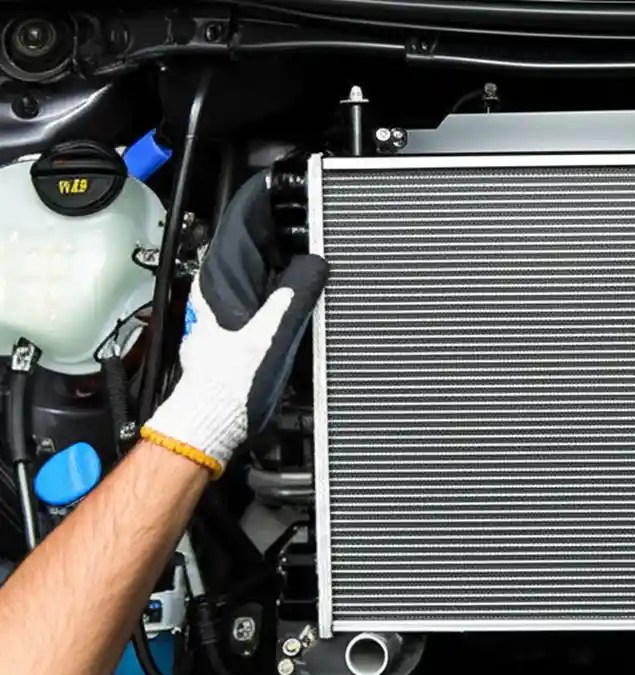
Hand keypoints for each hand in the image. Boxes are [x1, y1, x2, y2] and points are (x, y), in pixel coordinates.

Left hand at [141, 172, 327, 475]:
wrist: (211, 423)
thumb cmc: (229, 387)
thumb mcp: (271, 335)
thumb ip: (295, 294)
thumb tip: (315, 263)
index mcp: (220, 281)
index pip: (240, 221)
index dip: (265, 197)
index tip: (287, 183)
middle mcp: (218, 289)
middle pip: (251, 240)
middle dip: (282, 223)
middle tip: (313, 211)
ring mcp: (226, 307)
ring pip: (258, 265)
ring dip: (284, 253)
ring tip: (314, 243)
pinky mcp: (237, 326)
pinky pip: (262, 290)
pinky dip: (282, 281)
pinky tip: (302, 287)